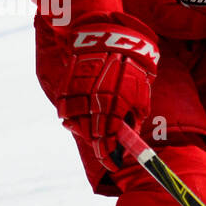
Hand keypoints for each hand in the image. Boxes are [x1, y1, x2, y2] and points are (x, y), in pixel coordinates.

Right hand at [55, 18, 159, 169]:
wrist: (111, 41)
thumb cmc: (131, 71)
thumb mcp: (140, 98)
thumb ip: (132, 121)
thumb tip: (126, 141)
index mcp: (114, 107)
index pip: (107, 140)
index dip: (109, 155)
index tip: (113, 164)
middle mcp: (94, 103)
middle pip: (90, 135)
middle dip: (98, 146)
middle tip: (105, 150)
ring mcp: (77, 95)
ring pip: (75, 125)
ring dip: (84, 131)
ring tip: (93, 129)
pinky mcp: (66, 87)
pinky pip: (64, 111)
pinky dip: (71, 117)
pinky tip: (80, 116)